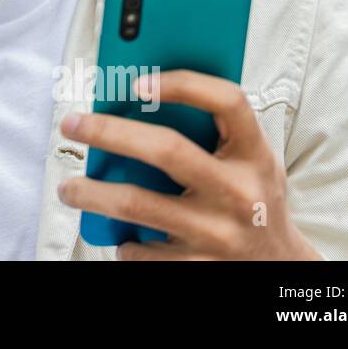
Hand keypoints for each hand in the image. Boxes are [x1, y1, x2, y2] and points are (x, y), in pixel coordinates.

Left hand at [56, 69, 321, 259]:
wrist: (279, 267)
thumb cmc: (250, 198)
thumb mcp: (247, 161)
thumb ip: (210, 132)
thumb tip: (134, 100)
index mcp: (255, 154)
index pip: (227, 102)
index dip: (184, 84)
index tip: (137, 81)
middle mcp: (240, 192)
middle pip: (166, 149)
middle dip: (108, 132)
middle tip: (71, 124)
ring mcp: (219, 233)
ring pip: (137, 204)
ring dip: (91, 194)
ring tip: (68, 188)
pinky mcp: (199, 267)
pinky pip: (142, 252)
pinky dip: (123, 243)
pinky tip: (119, 235)